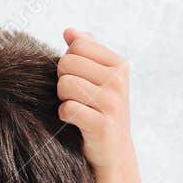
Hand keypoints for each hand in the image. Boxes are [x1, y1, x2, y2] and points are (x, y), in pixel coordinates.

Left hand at [57, 28, 132, 168]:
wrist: (112, 150)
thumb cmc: (100, 108)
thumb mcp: (97, 76)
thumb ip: (85, 50)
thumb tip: (69, 31)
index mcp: (119, 65)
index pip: (76, 46)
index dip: (69, 62)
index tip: (80, 79)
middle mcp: (119, 81)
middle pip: (67, 63)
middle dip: (63, 80)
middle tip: (76, 97)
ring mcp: (112, 103)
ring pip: (65, 84)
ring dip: (64, 98)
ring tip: (77, 108)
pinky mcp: (102, 125)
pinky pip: (67, 108)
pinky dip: (64, 115)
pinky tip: (75, 121)